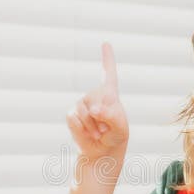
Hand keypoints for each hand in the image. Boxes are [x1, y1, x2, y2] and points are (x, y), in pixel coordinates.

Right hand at [66, 42, 128, 159]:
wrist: (101, 151)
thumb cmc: (115, 136)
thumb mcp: (120, 128)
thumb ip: (111, 116)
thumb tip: (94, 109)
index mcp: (110, 95)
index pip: (108, 73)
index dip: (107, 58)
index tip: (106, 43)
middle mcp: (95, 95)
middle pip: (96, 98)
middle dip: (102, 116)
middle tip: (107, 128)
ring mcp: (82, 104)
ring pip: (84, 110)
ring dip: (93, 126)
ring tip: (99, 132)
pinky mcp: (72, 115)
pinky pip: (74, 119)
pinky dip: (82, 129)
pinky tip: (88, 134)